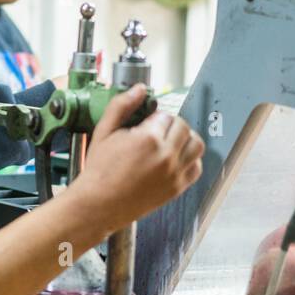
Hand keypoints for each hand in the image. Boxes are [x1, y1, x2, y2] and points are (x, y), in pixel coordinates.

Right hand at [69, 84, 202, 231]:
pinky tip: (172, 160)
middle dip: (169, 126)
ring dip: (185, 140)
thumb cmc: (98, 172)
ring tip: (167, 144)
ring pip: (196, 145)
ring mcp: (174, 173)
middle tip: (154, 134)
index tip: (143, 127)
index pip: (165, 115)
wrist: (98, 204)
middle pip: (183, 127)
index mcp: (148, 139)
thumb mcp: (103, 132)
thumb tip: (138, 90)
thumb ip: (121, 106)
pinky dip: (189, 160)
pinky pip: (196, 167)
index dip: (153, 119)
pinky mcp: (177, 187)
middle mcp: (166, 156)